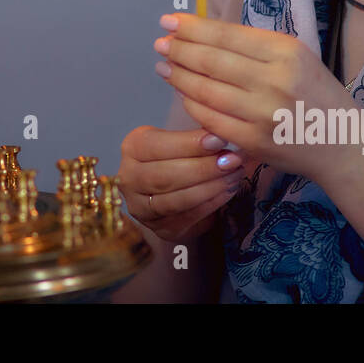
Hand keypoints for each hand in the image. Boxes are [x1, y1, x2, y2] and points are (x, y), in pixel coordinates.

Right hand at [116, 125, 244, 241]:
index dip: (189, 144)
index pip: (157, 146)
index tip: (219, 140)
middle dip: (203, 169)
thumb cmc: (181, 155)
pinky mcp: (159, 228)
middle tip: (232, 161)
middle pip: (165, 176)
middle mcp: (129, 179)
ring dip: (210, 188)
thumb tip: (222, 134)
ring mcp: (141, 207)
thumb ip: (196, 138)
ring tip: (234, 175)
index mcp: (132, 148)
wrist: (177, 187)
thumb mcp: (181, 139)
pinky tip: (228, 191)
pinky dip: (211, 204)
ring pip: (175, 200)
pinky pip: (186, 217)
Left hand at [154, 12, 357, 183]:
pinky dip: (192, 105)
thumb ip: (255, 47)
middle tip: (160, 43)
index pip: (227, 35)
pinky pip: (211, 119)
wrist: (343, 143)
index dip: (193, 28)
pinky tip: (183, 94)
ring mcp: (262, 113)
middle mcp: (274, 80)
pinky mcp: (253, 142)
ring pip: (206, 90)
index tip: (170, 21)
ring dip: (179, 76)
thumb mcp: (296, 58)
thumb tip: (204, 34)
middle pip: (212, 61)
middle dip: (179, 50)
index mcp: (286, 52)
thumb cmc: (316, 94)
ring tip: (164, 66)